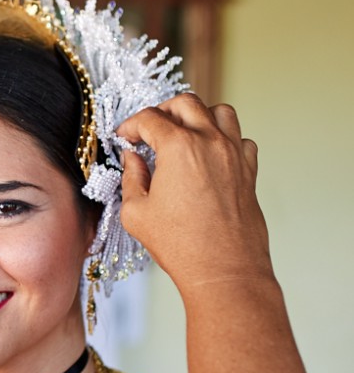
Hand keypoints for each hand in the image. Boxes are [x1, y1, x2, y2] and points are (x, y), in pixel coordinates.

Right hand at [117, 94, 270, 295]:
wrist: (224, 270)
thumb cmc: (181, 245)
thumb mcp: (136, 213)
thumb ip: (131, 178)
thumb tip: (133, 160)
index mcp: (179, 148)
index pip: (149, 118)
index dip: (130, 125)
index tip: (124, 137)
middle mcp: (210, 142)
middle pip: (185, 103)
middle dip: (162, 111)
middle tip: (149, 129)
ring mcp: (234, 154)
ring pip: (220, 111)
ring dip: (197, 116)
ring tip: (182, 133)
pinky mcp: (249, 171)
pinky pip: (241, 138)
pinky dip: (224, 137)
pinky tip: (208, 155)